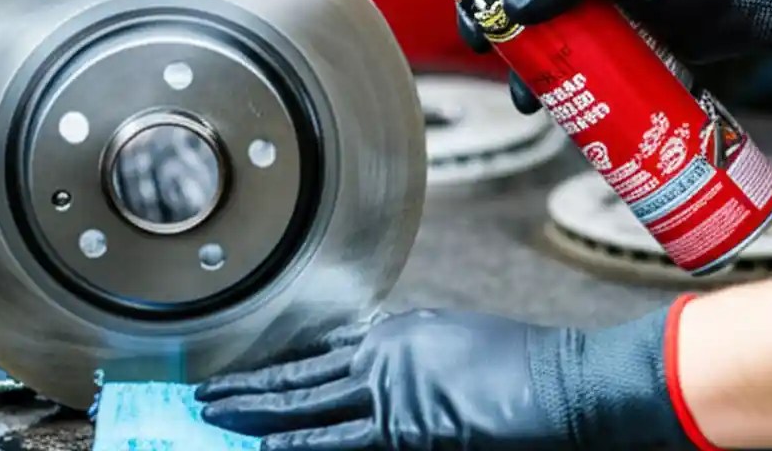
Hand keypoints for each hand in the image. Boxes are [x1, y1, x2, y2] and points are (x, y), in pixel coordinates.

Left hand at [197, 306, 693, 450]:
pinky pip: (337, 440)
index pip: (324, 352)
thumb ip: (415, 360)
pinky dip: (297, 444)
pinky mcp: (404, 425)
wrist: (565, 380)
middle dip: (250, 384)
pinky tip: (262, 445)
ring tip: (212, 412)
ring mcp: (390, 387)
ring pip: (305, 402)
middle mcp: (384, 353)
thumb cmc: (527, 368)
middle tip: (205, 391)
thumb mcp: (458, 348)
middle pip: (301, 373)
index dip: (283, 365)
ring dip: (254, 408)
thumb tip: (391, 381)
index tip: (252, 369)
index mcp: (398, 332)